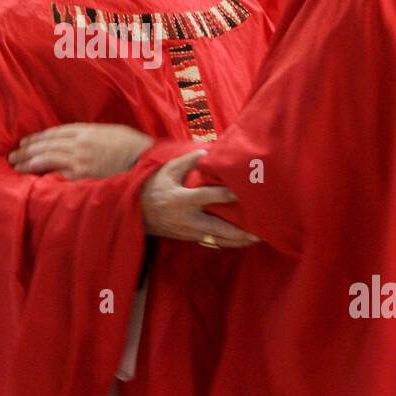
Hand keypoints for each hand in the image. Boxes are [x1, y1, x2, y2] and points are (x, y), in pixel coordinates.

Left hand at [9, 123, 154, 179]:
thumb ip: (92, 135)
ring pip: (46, 157)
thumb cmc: (133, 148)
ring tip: (16, 166)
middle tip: (13, 155)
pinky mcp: (81, 176)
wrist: (145, 163)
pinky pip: (57, 174)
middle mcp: (79, 143)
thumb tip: (77, 141)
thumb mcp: (111, 133)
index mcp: (86, 130)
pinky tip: (32, 177)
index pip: (55, 133)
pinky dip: (43, 175)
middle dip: (27, 150)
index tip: (25, 142)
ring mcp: (79, 159)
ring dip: (28, 162)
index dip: (38, 138)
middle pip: (46, 144)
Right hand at [141, 150, 258, 247]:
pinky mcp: (189, 238)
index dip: (226, 194)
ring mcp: (189, 231)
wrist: (136, 213)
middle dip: (240, 231)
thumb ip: (187, 161)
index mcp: (181, 199)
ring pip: (218, 240)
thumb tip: (207, 152)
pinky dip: (228, 243)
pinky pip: (212, 243)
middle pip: (219, 228)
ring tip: (257, 239)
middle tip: (260, 231)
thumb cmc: (153, 187)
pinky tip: (241, 242)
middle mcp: (188, 218)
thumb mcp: (166, 170)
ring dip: (238, 241)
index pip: (208, 197)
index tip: (243, 191)